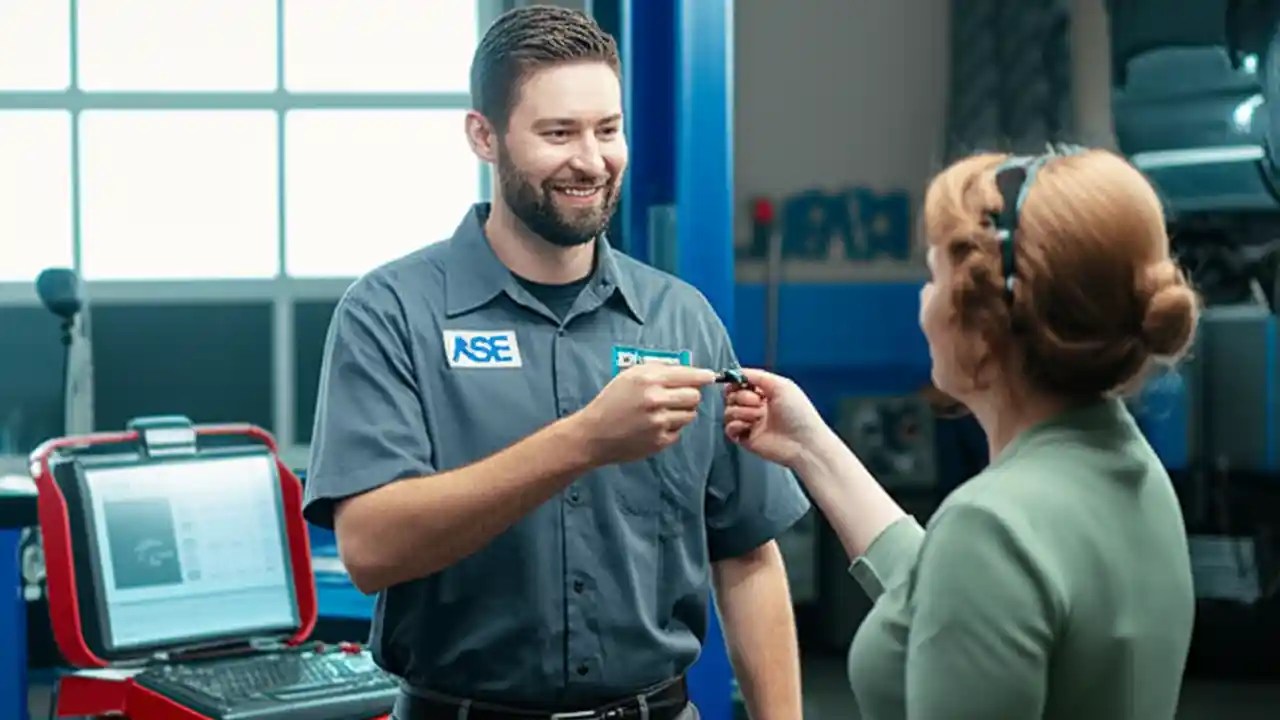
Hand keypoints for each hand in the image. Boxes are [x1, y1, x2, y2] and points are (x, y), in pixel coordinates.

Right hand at [573, 364, 716, 465]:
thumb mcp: (629, 376)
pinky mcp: (660, 441)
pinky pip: (679, 431)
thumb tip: (686, 370)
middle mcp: (656, 400)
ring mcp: (659, 422)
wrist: (594, 434)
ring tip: (663, 412)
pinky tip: (655, 426)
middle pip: (695, 396)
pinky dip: (671, 428)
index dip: (704, 376)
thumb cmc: (611, 402)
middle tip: (679, 397)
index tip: (711, 377)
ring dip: (681, 413)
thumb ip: (658, 370)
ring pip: (690, 415)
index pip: (689, 375)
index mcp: (649, 379)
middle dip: (690, 396)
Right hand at [723, 368, 826, 468]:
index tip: (736, 383)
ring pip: (729, 411)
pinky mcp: (745, 438)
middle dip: (741, 397)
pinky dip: (736, 425)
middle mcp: (756, 407)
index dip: (735, 382)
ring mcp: (750, 423)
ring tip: (759, 417)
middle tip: (757, 402)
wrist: (802, 442)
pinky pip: (729, 428)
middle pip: (731, 396)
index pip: (740, 384)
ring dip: (742, 411)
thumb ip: (757, 376)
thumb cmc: (797, 412)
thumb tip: (736, 371)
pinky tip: (749, 426)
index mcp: (765, 393)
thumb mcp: (781, 385)